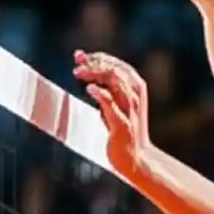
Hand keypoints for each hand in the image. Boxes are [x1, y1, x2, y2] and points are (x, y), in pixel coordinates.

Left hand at [74, 50, 151, 176]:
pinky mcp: (123, 125)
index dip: (97, 57)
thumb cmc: (122, 129)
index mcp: (136, 87)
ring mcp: (130, 109)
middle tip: (76, 67)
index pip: (117, 64)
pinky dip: (101, 94)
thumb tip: (83, 68)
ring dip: (95, 74)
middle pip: (115, 70)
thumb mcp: (114, 104)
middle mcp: (135, 94)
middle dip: (94, 64)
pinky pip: (112, 105)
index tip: (79, 56)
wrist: (136, 157)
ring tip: (78, 73)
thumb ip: (102, 87)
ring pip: (116, 82)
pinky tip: (90, 89)